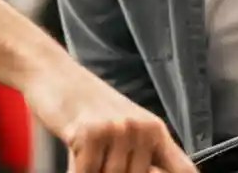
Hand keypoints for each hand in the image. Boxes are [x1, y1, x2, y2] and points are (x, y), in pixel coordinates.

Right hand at [23, 63, 196, 172]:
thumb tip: (152, 171)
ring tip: (85, 153)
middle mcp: (142, 130)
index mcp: (154, 131)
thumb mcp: (122, 127)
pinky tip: (73, 154)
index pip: (184, 171)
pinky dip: (75, 170)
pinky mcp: (90, 133)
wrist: (53, 73)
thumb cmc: (85, 104)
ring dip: (93, 170)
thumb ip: (142, 154)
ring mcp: (118, 130)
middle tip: (99, 159)